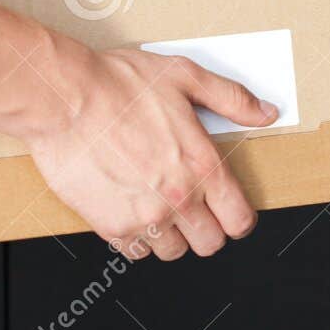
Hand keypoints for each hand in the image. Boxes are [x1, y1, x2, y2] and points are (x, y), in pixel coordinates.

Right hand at [24, 39, 277, 260]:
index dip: (237, 218)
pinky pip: (136, 253)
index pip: (239, 220)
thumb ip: (231, 99)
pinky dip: (138, 239)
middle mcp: (178, 198)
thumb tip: (266, 112)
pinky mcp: (110, 226)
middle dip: (206, 227)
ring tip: (158, 205)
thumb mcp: (184, 76)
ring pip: (174, 252)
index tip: (228, 211)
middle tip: (191, 205)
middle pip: (210, 243)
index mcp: (203, 165)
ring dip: (171, 234)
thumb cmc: (119, 83)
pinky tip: (132, 210)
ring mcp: (144, 217)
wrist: (63, 98)